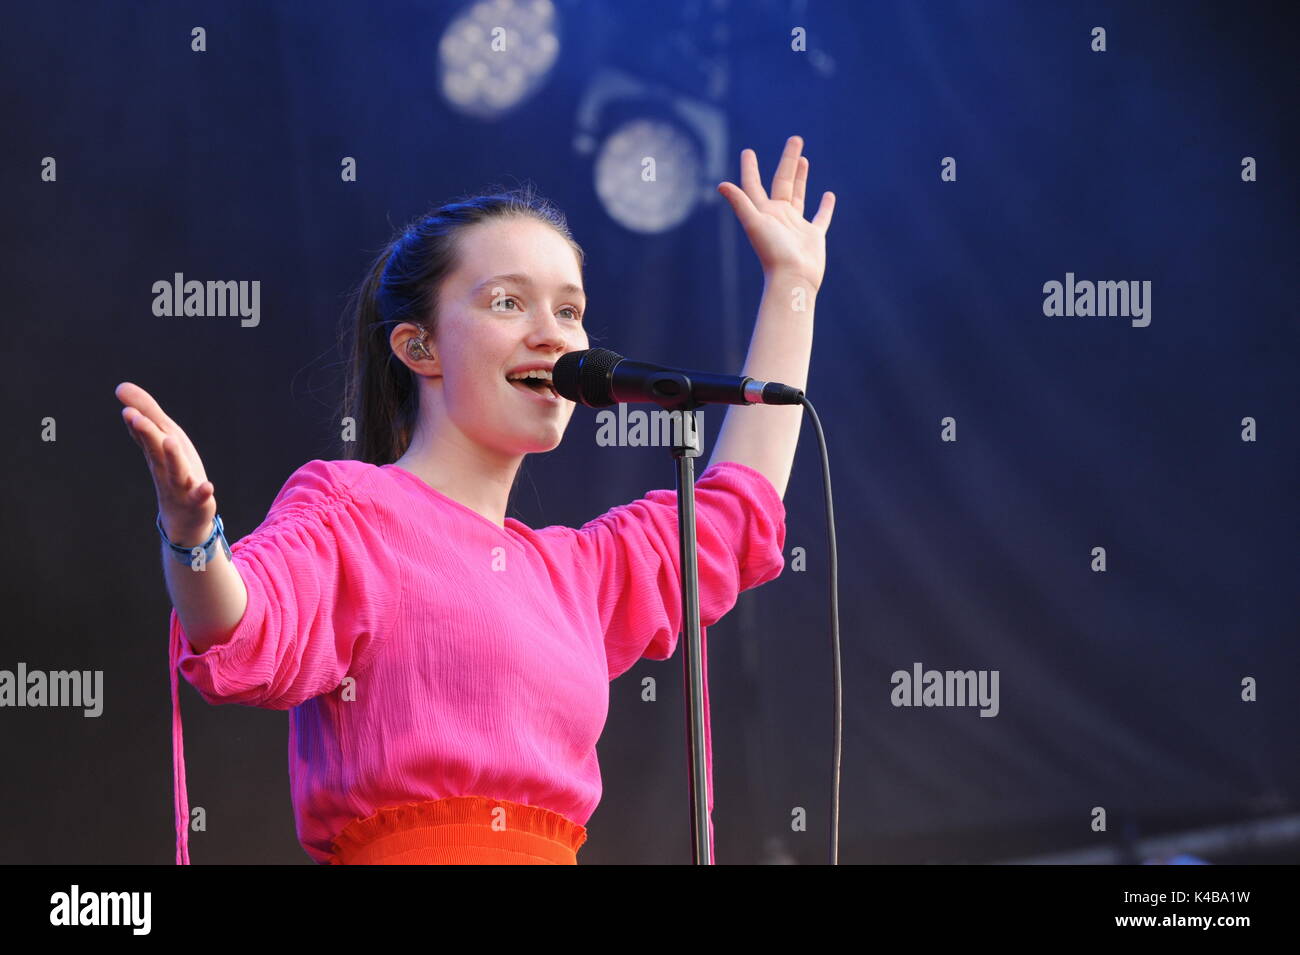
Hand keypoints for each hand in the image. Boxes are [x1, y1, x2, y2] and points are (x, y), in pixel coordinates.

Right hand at [116, 381, 216, 545]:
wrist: (183, 516)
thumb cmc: (173, 471)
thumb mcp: (162, 440)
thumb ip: (146, 414)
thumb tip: (121, 386)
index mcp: (158, 452)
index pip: (145, 436)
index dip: (137, 422)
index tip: (127, 408)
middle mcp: (165, 468)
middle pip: (154, 449)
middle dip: (146, 432)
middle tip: (134, 416)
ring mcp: (181, 486)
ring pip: (175, 471)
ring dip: (172, 456)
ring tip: (169, 440)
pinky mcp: (198, 501)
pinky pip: (199, 497)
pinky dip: (202, 492)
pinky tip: (207, 486)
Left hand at [717, 135, 834, 291]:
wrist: (793, 278)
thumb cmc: (772, 253)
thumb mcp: (754, 224)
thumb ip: (740, 203)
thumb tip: (720, 184)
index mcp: (763, 212)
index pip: (754, 186)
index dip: (750, 169)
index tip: (748, 152)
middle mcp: (778, 216)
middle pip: (782, 181)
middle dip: (788, 160)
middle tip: (795, 138)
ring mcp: (796, 225)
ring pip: (798, 195)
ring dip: (801, 177)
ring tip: (804, 159)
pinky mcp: (813, 236)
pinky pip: (821, 217)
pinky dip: (826, 207)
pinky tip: (828, 195)